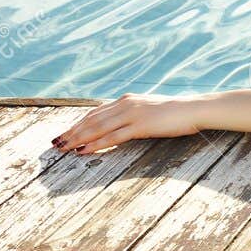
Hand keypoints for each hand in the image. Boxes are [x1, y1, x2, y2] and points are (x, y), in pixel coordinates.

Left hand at [52, 94, 202, 154]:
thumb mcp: (152, 110)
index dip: (78, 123)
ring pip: (97, 127)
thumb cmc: (177, 113)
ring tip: (63, 147)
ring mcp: (132, 114)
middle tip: (56, 142)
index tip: (65, 132)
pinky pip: (113, 137)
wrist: (194, 109)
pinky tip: (84, 150)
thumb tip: (125, 124)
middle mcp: (125, 104)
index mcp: (127, 100)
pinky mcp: (140, 126)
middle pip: (91, 119)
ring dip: (78, 138)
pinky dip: (96, 144)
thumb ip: (136, 114)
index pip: (95, 112)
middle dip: (72, 131)